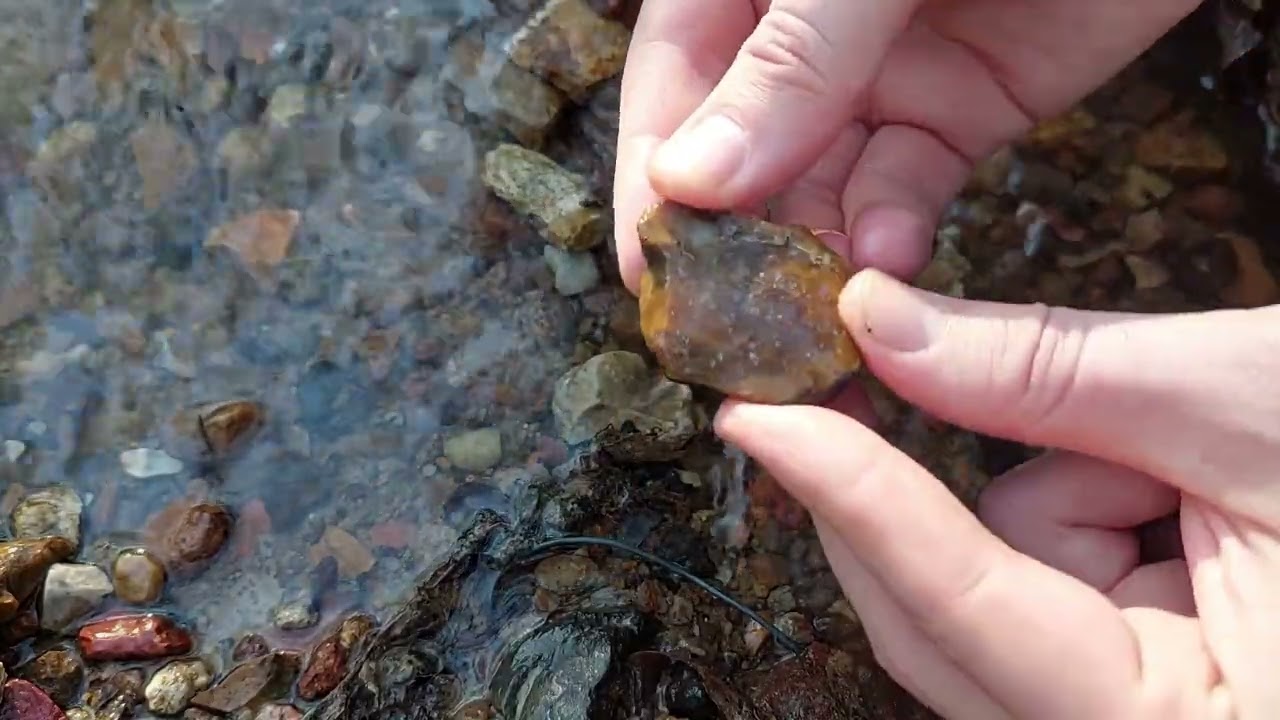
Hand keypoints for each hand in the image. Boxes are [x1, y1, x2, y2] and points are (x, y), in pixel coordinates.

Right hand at [612, 0, 1200, 293]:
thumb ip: (792, 62)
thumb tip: (691, 182)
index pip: (674, 85)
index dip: (655, 176)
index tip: (653, 267)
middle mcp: (798, 40)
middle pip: (740, 157)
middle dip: (739, 242)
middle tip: (739, 328)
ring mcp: (877, 79)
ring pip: (822, 188)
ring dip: (817, 253)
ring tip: (820, 314)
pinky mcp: (959, 113)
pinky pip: (907, 188)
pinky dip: (893, 230)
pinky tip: (890, 253)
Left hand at [717, 269, 1279, 718]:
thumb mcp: (1249, 405)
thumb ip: (1058, 374)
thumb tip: (887, 328)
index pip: (967, 612)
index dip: (853, 503)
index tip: (759, 424)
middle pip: (945, 626)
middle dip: (941, 500)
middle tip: (889, 392)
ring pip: (989, 599)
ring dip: (1058, 505)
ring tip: (1189, 480)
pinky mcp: (1126, 688)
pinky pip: (1037, 592)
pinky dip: (1078, 522)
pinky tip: (1178, 510)